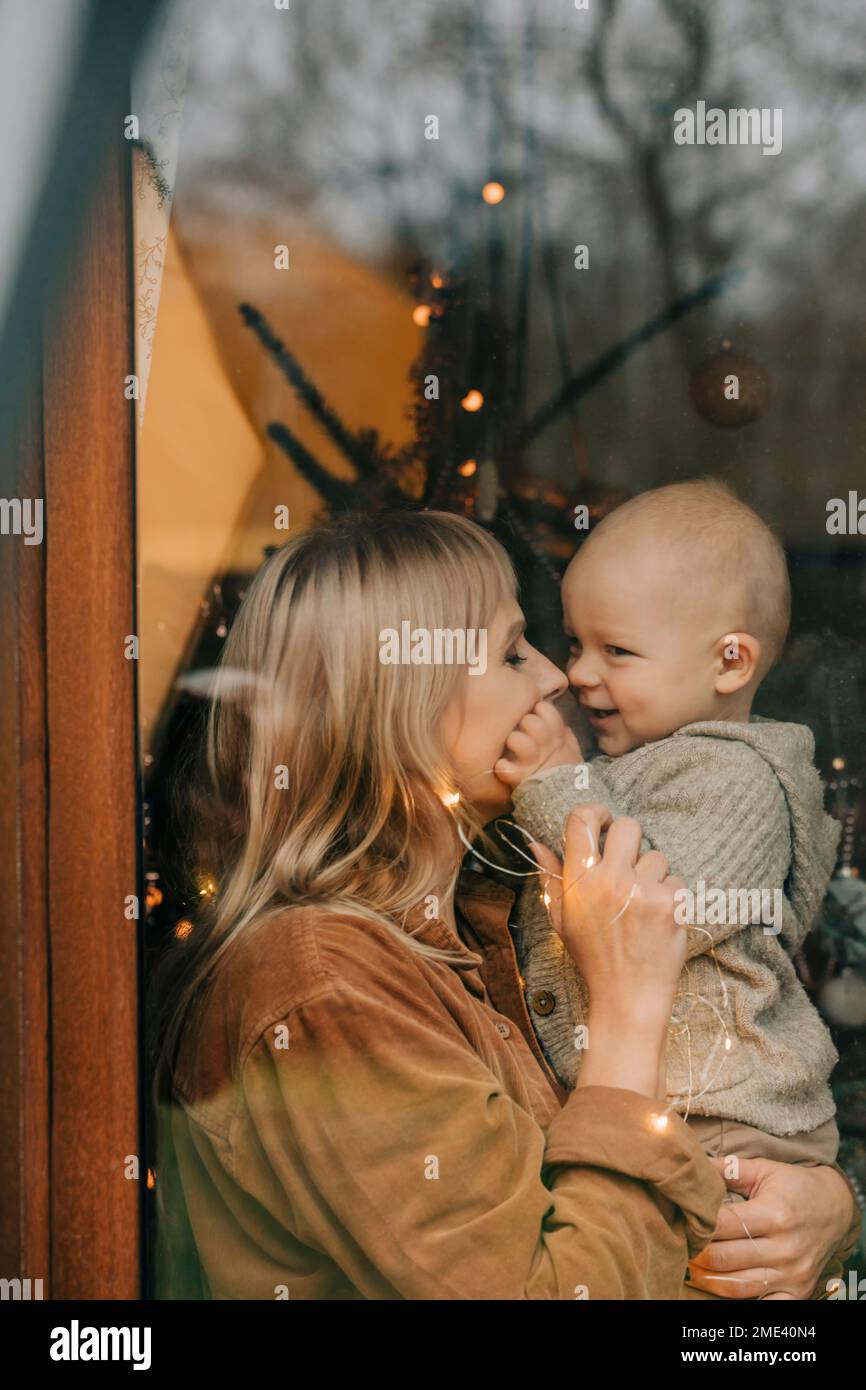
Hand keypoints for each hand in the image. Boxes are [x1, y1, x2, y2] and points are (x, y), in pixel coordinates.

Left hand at [494, 700, 582, 787]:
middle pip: (530, 721)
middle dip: (525, 722)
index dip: (541, 710)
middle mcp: (542, 747)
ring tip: (513, 747)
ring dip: (513, 741)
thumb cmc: (565, 775)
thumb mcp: (572, 754)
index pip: (546, 709)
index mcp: (555, 738)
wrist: (566, 802)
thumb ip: (567, 739)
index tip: (538, 715)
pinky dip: (503, 767)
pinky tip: (504, 766)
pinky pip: (505, 768)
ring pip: (516, 739)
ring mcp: (529, 762)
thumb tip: (563, 727)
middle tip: (524, 730)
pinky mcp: (518, 778)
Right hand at [529, 805, 686, 1023]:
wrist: (628, 996)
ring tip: (642, 904)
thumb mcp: (562, 918)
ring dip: (653, 874)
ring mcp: (643, 890)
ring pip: (657, 856)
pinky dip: (671, 896)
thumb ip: (551, 877)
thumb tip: (537, 844)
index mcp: (579, 880)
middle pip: (628, 826)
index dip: (596, 812)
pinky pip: (676, 880)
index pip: (582, 819)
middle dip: (630, 840)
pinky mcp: (672, 903)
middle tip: (628, 864)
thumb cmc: (593, 956)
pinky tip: (658, 918)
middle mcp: (610, 880)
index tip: (604, 821)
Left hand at [687, 1157, 858, 1299]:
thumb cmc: (794, 1187)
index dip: (696, 1224)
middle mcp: (784, 1249)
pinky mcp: (797, 1292)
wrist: (836, 1209)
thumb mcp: (764, 1169)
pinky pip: (762, 1305)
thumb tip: (692, 1166)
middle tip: (679, 1245)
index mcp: (774, 1214)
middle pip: (724, 1259)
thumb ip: (727, 1169)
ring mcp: (791, 1275)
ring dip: (707, 1279)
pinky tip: (720, 1285)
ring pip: (737, 1287)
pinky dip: (738, 1299)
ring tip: (690, 1266)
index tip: (680, 1219)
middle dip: (695, 1253)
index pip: (722, 1225)